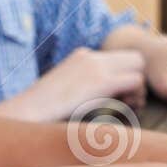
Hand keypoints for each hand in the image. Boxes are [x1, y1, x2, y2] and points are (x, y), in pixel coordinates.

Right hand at [8, 48, 146, 121]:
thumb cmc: (42, 111)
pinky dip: (137, 95)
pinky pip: (136, 80)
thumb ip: (85, 88)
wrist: (28, 111)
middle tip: (129, 102)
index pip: (118, 58)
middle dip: (136, 78)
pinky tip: (125, 109)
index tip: (119, 97)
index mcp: (81, 56)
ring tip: (127, 107)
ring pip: (138, 66)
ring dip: (138, 89)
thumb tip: (107, 99)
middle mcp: (90, 55)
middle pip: (134, 57)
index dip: (125, 76)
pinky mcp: (101, 81)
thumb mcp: (65, 92)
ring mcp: (96, 66)